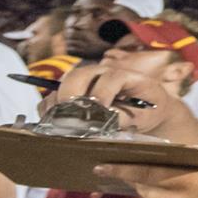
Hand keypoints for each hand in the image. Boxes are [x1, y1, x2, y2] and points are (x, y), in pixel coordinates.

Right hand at [52, 63, 197, 145]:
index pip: (111, 77)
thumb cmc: (147, 111)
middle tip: (71, 114)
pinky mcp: (71, 93)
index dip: (104, 92)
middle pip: (79, 75)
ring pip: (63, 84)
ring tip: (60, 122)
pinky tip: (53, 123)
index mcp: (124, 75)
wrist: (146, 110)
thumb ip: (124, 117)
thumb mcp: (143, 115)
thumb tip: (103, 119)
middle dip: (73, 93)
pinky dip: (50, 109)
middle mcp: (101, 74)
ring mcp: (84, 81)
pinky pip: (54, 97)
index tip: (100, 109)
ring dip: (58, 102)